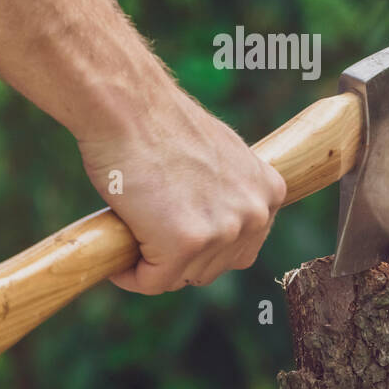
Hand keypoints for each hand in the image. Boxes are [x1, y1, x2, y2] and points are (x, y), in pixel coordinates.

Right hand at [76, 88, 287, 294]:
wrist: (129, 107)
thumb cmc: (161, 127)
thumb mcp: (217, 158)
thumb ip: (228, 195)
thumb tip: (216, 227)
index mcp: (269, 193)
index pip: (239, 248)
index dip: (201, 245)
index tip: (173, 229)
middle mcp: (256, 214)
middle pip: (212, 268)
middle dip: (177, 258)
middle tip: (147, 229)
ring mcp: (223, 231)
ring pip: (181, 278)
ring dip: (153, 265)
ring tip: (133, 229)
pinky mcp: (185, 244)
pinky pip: (151, 281)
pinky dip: (130, 275)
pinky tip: (119, 252)